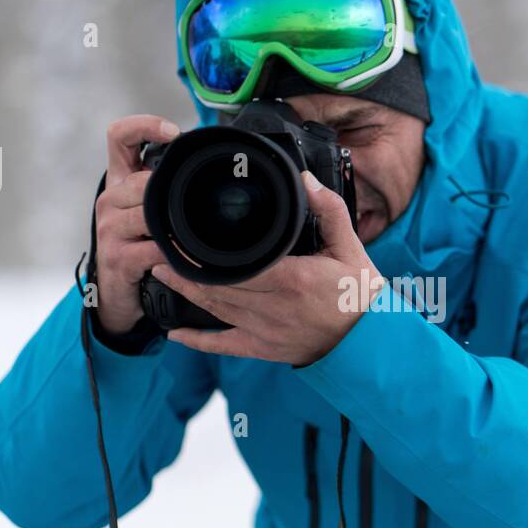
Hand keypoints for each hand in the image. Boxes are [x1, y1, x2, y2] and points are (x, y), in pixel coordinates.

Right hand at [94, 115, 180, 335]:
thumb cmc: (140, 247)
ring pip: (146, 214)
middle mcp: (110, 200)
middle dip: (169, 193)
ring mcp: (109, 229)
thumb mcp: (151, 212)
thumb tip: (210, 166)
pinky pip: (151, 250)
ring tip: (193, 235)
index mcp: (120, 181)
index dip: (145, 126)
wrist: (118, 294)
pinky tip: (184, 259)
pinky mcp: (116, 257)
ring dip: (175, 227)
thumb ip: (168, 189)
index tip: (174, 132)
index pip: (119, 136)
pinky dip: (173, 255)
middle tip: (195, 205)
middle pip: (140, 181)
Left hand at [153, 171, 384, 364]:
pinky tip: (174, 333)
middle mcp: (274, 307)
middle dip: (184, 269)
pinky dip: (197, 341)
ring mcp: (266, 331)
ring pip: (215, 310)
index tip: (181, 237)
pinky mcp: (265, 348)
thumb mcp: (351, 247)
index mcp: (292, 279)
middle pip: (217, 286)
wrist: (369, 340)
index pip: (237, 265)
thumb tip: (305, 179)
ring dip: (184, 293)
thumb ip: (329, 210)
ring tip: (159, 273)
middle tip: (157, 249)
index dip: (203, 255)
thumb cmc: (360, 293)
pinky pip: (225, 346)